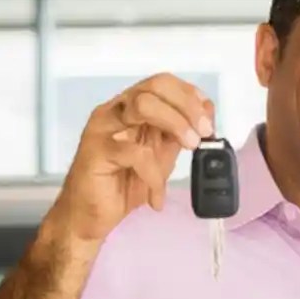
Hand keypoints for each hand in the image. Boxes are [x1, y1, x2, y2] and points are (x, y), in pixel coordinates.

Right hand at [47, 73, 214, 245]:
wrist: (91, 215)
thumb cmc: (123, 184)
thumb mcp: (162, 155)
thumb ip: (180, 134)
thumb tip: (207, 114)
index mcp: (131, 107)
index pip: (161, 83)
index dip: (190, 95)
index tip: (208, 117)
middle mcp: (115, 110)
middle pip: (155, 86)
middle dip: (187, 107)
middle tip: (204, 132)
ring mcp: (103, 128)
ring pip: (143, 106)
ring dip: (176, 124)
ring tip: (189, 147)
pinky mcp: (96, 151)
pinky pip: (135, 152)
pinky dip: (153, 174)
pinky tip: (156, 194)